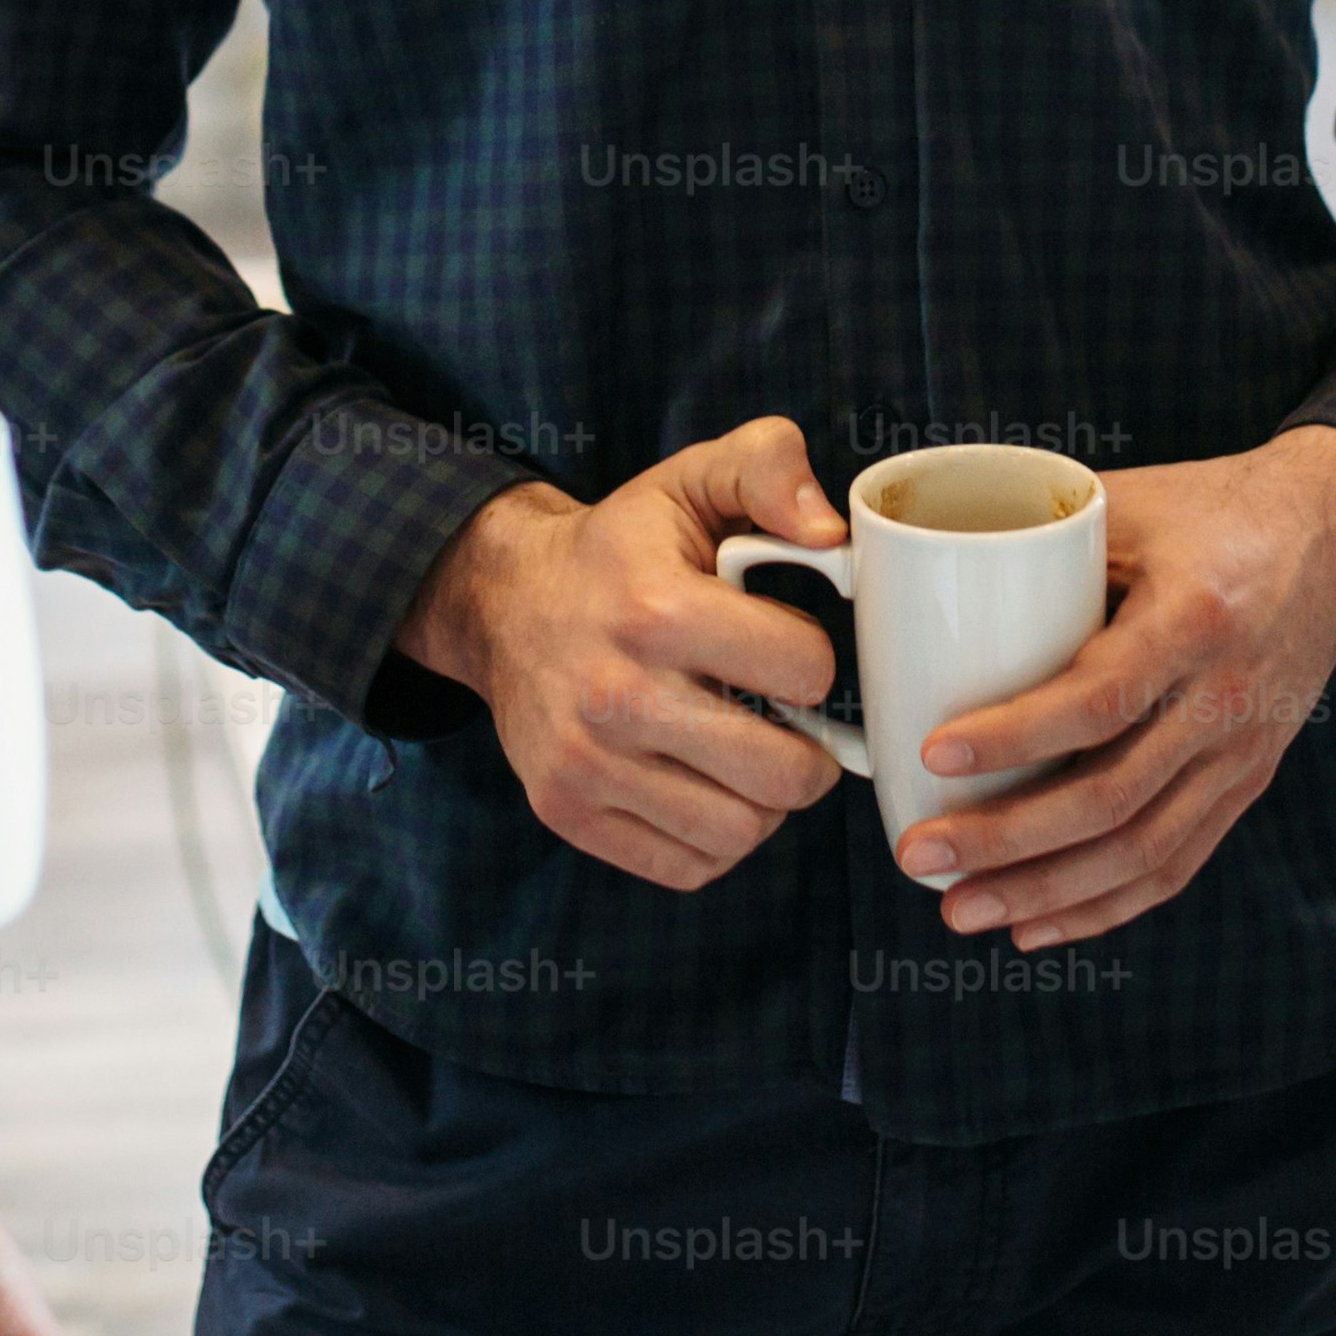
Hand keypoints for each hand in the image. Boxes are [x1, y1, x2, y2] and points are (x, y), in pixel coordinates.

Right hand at [399, 417, 849, 888]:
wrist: (504, 600)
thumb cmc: (621, 548)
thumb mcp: (690, 479)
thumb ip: (770, 467)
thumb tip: (831, 533)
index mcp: (656, 607)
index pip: (804, 669)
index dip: (814, 661)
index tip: (787, 652)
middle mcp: (615, 693)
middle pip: (784, 774)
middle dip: (811, 751)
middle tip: (792, 725)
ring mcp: (585, 763)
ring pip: (741, 832)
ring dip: (765, 802)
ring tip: (748, 757)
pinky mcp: (568, 811)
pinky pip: (688, 868)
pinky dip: (715, 841)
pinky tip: (705, 789)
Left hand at [905, 425, 1335, 948]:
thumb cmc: (1213, 511)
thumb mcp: (1133, 502)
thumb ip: (1037, 537)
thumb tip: (911, 566)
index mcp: (1196, 619)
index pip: (1102, 697)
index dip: (1017, 735)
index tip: (934, 751)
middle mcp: (1227, 699)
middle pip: (1114, 798)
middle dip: (1007, 841)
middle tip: (920, 856)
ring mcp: (1242, 753)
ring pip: (1141, 851)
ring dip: (1044, 892)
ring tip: (958, 909)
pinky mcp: (1247, 783)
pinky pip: (1175, 864)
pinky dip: (1103, 906)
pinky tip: (1034, 925)